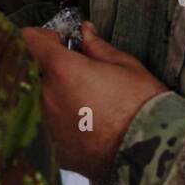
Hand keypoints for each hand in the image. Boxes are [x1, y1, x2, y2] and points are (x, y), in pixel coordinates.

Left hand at [22, 21, 165, 179]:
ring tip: (97, 106)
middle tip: (89, 76)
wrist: (152, 152)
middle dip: (61, 71)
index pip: (32, 41)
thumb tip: (85, 32)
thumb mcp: (125, 65)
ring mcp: (52, 125)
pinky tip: (96, 128)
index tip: (60, 41)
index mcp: (63, 69)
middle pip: (43, 74)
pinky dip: (72, 125)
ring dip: (66, 99)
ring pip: (50, 102)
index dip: (44, 36)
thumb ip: (98, 47)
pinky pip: (59, 129)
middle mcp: (49, 96)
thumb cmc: (142, 104)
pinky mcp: (59, 150)